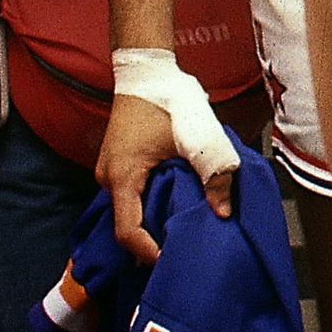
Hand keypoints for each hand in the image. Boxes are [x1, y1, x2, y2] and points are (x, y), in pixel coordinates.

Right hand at [94, 91, 228, 261]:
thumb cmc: (172, 101)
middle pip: (127, 224)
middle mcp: (108, 179)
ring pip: (129, 210)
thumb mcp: (201, 138)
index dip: (149, 251)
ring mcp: (109, 172)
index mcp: (122, 177)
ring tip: (182, 233)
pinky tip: (174, 208)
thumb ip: (215, 175)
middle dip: (153, 241)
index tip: (171, 260)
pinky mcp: (117, 165)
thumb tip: (223, 213)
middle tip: (182, 250)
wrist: (148, 71)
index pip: (128, 231)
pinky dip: (150, 206)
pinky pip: (131, 196)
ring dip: (153, 222)